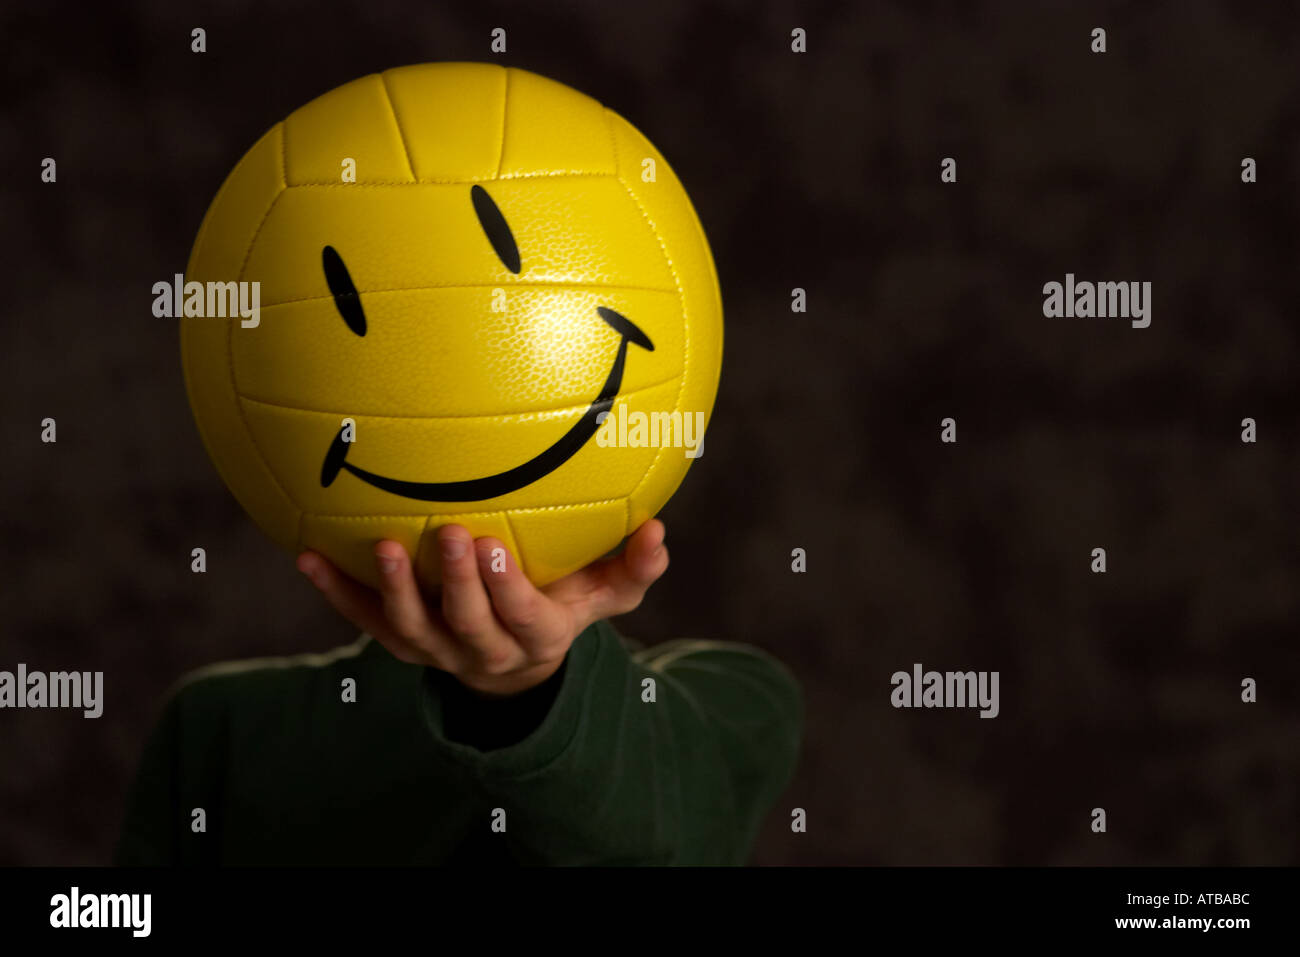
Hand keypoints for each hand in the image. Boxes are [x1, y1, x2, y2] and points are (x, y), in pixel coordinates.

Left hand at [295, 520, 668, 696]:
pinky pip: (363, 621)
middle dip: (455, 584)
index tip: (496, 545)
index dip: (505, 590)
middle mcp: (482, 650)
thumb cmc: (564, 607)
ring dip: (393, 591)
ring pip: (410, 630)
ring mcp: (436, 649)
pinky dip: (335, 592)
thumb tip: (659, 530)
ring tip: (381, 547)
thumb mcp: (604, 596)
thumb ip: (632, 568)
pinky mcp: (401, 641)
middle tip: (449, 534)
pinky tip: (306, 553)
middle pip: (465, 625)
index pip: (520, 618)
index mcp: (535, 636)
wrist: (514, 663)